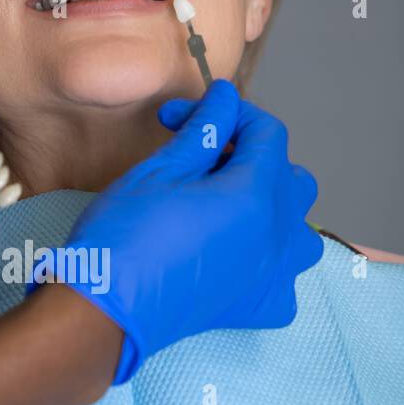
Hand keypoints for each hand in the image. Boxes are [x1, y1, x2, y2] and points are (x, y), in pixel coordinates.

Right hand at [33, 79, 322, 383]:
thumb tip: (225, 97)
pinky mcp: (257, 306)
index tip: (184, 116)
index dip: (227, 114)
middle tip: (199, 159)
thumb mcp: (159, 171)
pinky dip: (266, 260)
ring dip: (270, 209)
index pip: (267, 134)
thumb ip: (203, 131)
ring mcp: (273, 275)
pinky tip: (230, 254)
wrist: (105, 307)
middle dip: (251, 157)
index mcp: (255, 195)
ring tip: (225, 206)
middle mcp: (277, 235)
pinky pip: (283, 276)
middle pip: (290, 178)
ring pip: (298, 229)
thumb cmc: (125, 233)